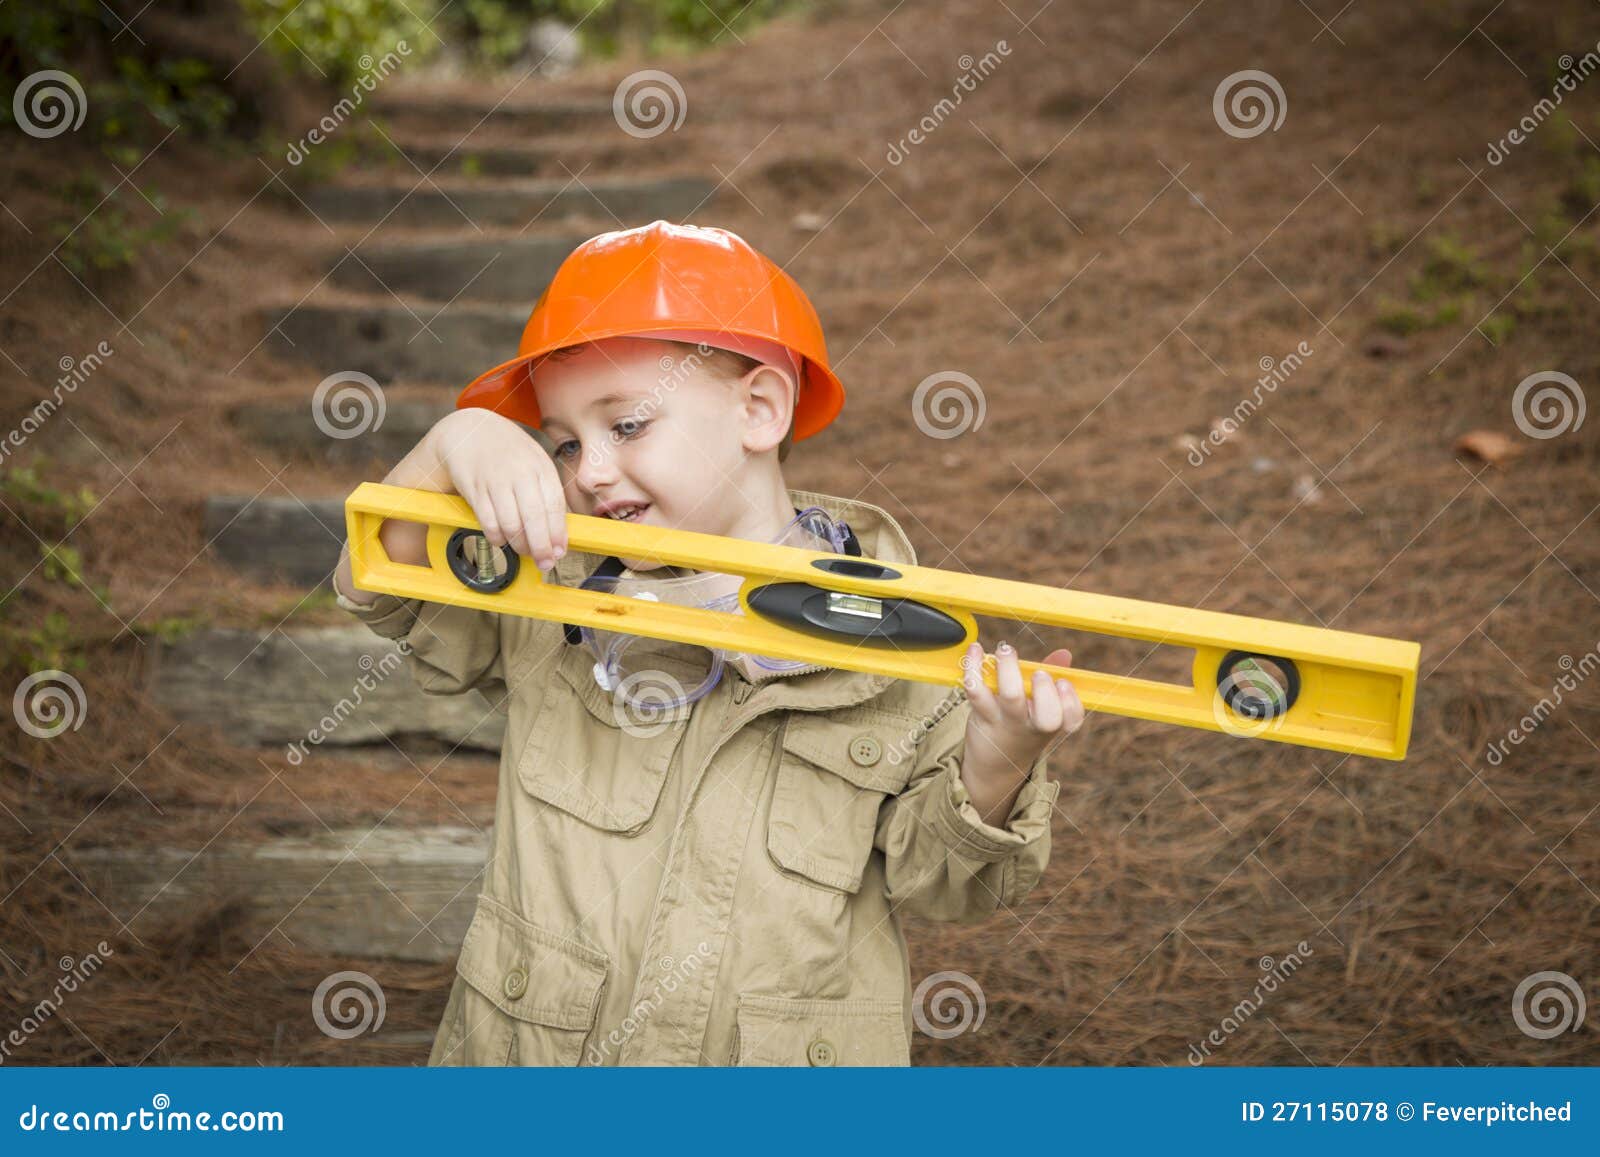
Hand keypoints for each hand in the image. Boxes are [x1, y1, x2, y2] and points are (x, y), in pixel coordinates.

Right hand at [431, 409, 568, 570]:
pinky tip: (502, 539)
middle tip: (544, 562)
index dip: (558, 533)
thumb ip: (547, 491)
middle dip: (541, 547)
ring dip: (519, 545)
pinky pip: (488, 522)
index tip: (560, 551)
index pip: (555, 505)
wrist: (470, 430)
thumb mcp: (535, 463)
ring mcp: (496, 480)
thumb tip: (558, 530)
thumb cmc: (508, 452)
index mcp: (540, 466)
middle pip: (535, 518)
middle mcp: (520, 473)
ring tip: (524, 551)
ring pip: (511, 524)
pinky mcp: (474, 488)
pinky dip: (497, 537)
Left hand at [959, 642, 1082, 823]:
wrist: (995, 761)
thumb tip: (1064, 654)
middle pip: (1047, 716)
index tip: (1063, 683)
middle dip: (1045, 690)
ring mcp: (1007, 722)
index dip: (1071, 702)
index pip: (1071, 719)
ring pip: (1011, 697)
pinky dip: (974, 667)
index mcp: (1053, 723)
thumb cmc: (1023, 726)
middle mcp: (1032, 725)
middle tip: (1038, 673)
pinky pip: (976, 692)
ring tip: (1005, 650)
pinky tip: (975, 650)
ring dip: (1009, 669)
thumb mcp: (1042, 710)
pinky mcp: (981, 716)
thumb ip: (1052, 680)